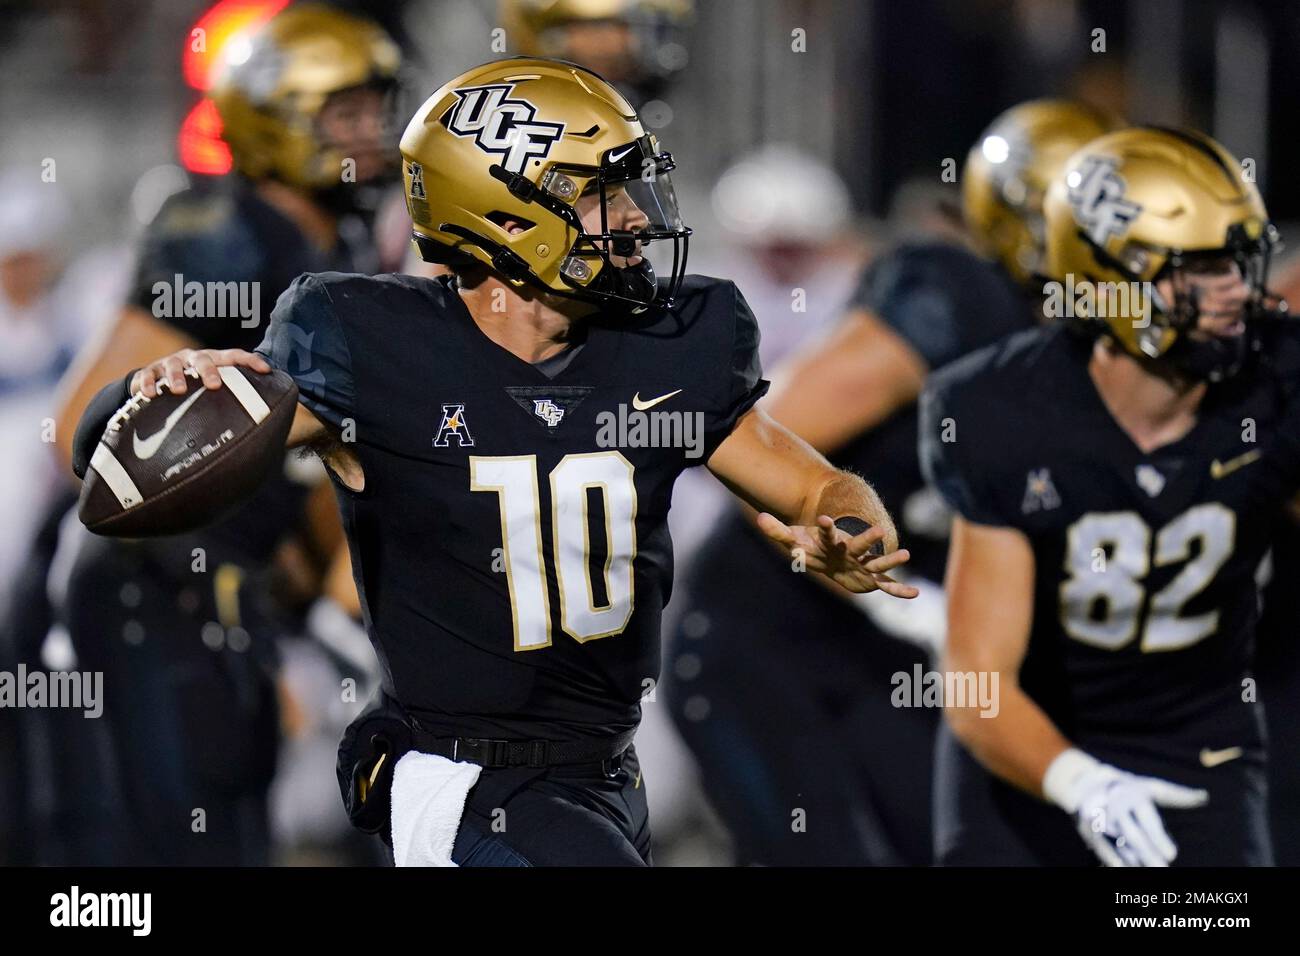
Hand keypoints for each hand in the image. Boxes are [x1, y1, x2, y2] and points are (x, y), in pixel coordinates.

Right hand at [132, 348, 270, 396]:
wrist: (155, 382)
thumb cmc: (192, 389)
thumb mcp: (211, 390)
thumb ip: (232, 400)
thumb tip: (261, 427)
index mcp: (212, 360)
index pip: (234, 356)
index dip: (251, 361)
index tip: (266, 370)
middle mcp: (192, 359)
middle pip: (203, 360)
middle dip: (209, 371)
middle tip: (214, 386)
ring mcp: (170, 363)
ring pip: (174, 366)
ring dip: (177, 377)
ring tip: (179, 390)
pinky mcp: (149, 372)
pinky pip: (147, 375)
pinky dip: (147, 384)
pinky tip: (149, 394)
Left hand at [755, 512, 918, 597]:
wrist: (832, 556)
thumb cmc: (813, 547)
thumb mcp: (795, 541)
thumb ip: (778, 531)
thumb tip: (759, 518)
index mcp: (831, 544)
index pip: (828, 535)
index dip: (827, 529)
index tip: (824, 520)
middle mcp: (850, 552)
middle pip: (858, 546)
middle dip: (867, 540)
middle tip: (878, 531)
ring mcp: (862, 564)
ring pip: (878, 563)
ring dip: (891, 561)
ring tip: (907, 555)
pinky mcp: (870, 578)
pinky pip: (887, 585)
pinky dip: (900, 590)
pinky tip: (915, 593)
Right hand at [1044, 749, 1207, 866]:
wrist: (1086, 784)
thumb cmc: (1128, 788)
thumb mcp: (1150, 787)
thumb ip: (1176, 795)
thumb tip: (1204, 797)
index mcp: (1132, 796)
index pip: (1147, 820)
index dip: (1159, 838)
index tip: (1172, 855)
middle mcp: (1115, 808)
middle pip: (1133, 835)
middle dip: (1147, 853)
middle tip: (1163, 868)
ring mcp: (1100, 820)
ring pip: (1118, 844)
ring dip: (1133, 860)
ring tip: (1147, 871)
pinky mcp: (1088, 831)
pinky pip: (1102, 849)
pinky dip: (1113, 860)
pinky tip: (1125, 870)